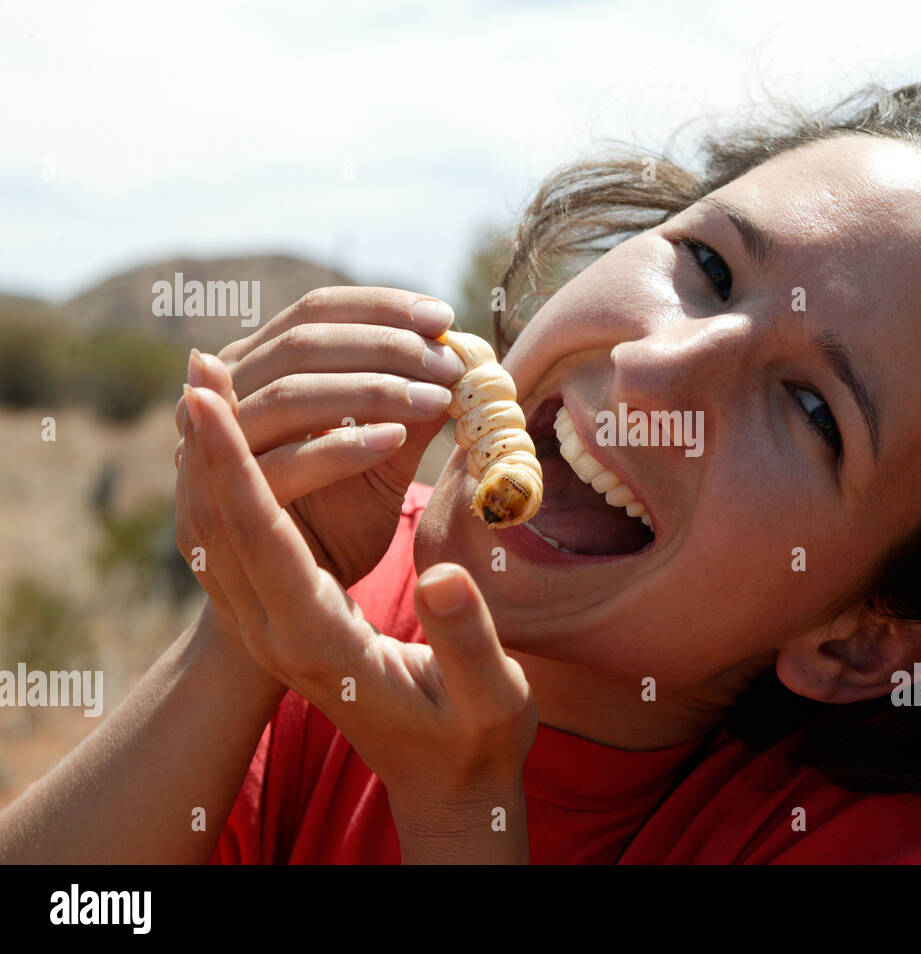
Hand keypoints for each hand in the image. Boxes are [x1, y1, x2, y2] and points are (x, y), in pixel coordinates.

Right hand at [174, 287, 463, 588]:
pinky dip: (341, 445)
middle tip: (447, 359)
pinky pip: (282, 463)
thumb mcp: (383, 456)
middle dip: (383, 344)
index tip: (443, 316)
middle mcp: (221, 396)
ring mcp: (212, 448)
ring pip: (290, 393)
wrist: (292, 605)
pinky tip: (397, 439)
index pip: (315, 313)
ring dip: (370, 388)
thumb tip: (463, 358)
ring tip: (437, 396)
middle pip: (301, 342)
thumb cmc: (338, 520)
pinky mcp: (222, 504)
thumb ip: (410, 410)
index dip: (380, 307)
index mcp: (256, 368)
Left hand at [179, 369, 537, 863]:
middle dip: (209, 444)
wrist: (445, 778)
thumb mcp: (488, 699)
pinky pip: (241, 537)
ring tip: (208, 382)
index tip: (208, 401)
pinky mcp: (283, 614)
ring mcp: (273, 627)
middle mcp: (278, 634)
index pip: (264, 543)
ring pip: (222, 530)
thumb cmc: (474, 737)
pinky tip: (240, 435)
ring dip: (213, 456)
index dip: (237, 467)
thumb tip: (440, 580)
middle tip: (198, 368)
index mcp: (322, 647)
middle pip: (225, 527)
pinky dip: (235, 479)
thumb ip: (464, 642)